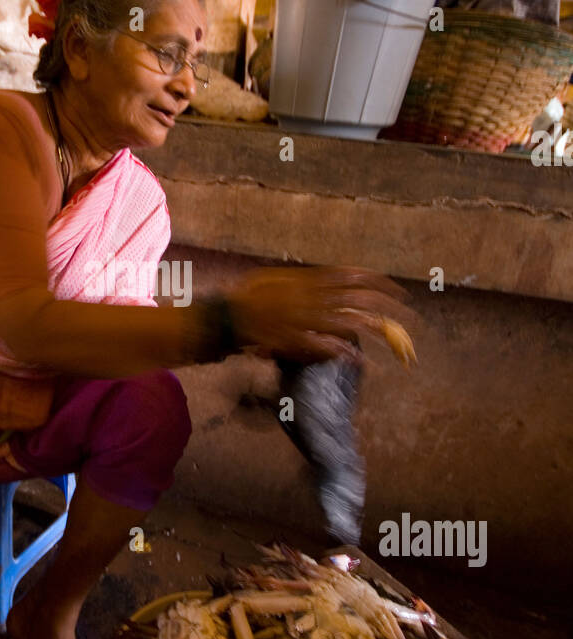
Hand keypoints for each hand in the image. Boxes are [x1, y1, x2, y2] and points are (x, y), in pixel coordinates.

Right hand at [228, 266, 412, 363]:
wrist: (228, 314)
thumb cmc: (249, 295)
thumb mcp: (278, 278)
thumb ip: (305, 280)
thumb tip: (326, 279)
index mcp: (310, 279)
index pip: (353, 275)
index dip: (379, 282)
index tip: (398, 290)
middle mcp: (313, 296)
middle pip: (360, 298)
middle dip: (388, 306)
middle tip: (409, 316)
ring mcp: (307, 319)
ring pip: (352, 321)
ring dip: (377, 330)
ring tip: (397, 340)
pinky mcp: (300, 340)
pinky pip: (331, 348)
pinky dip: (350, 355)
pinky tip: (365, 362)